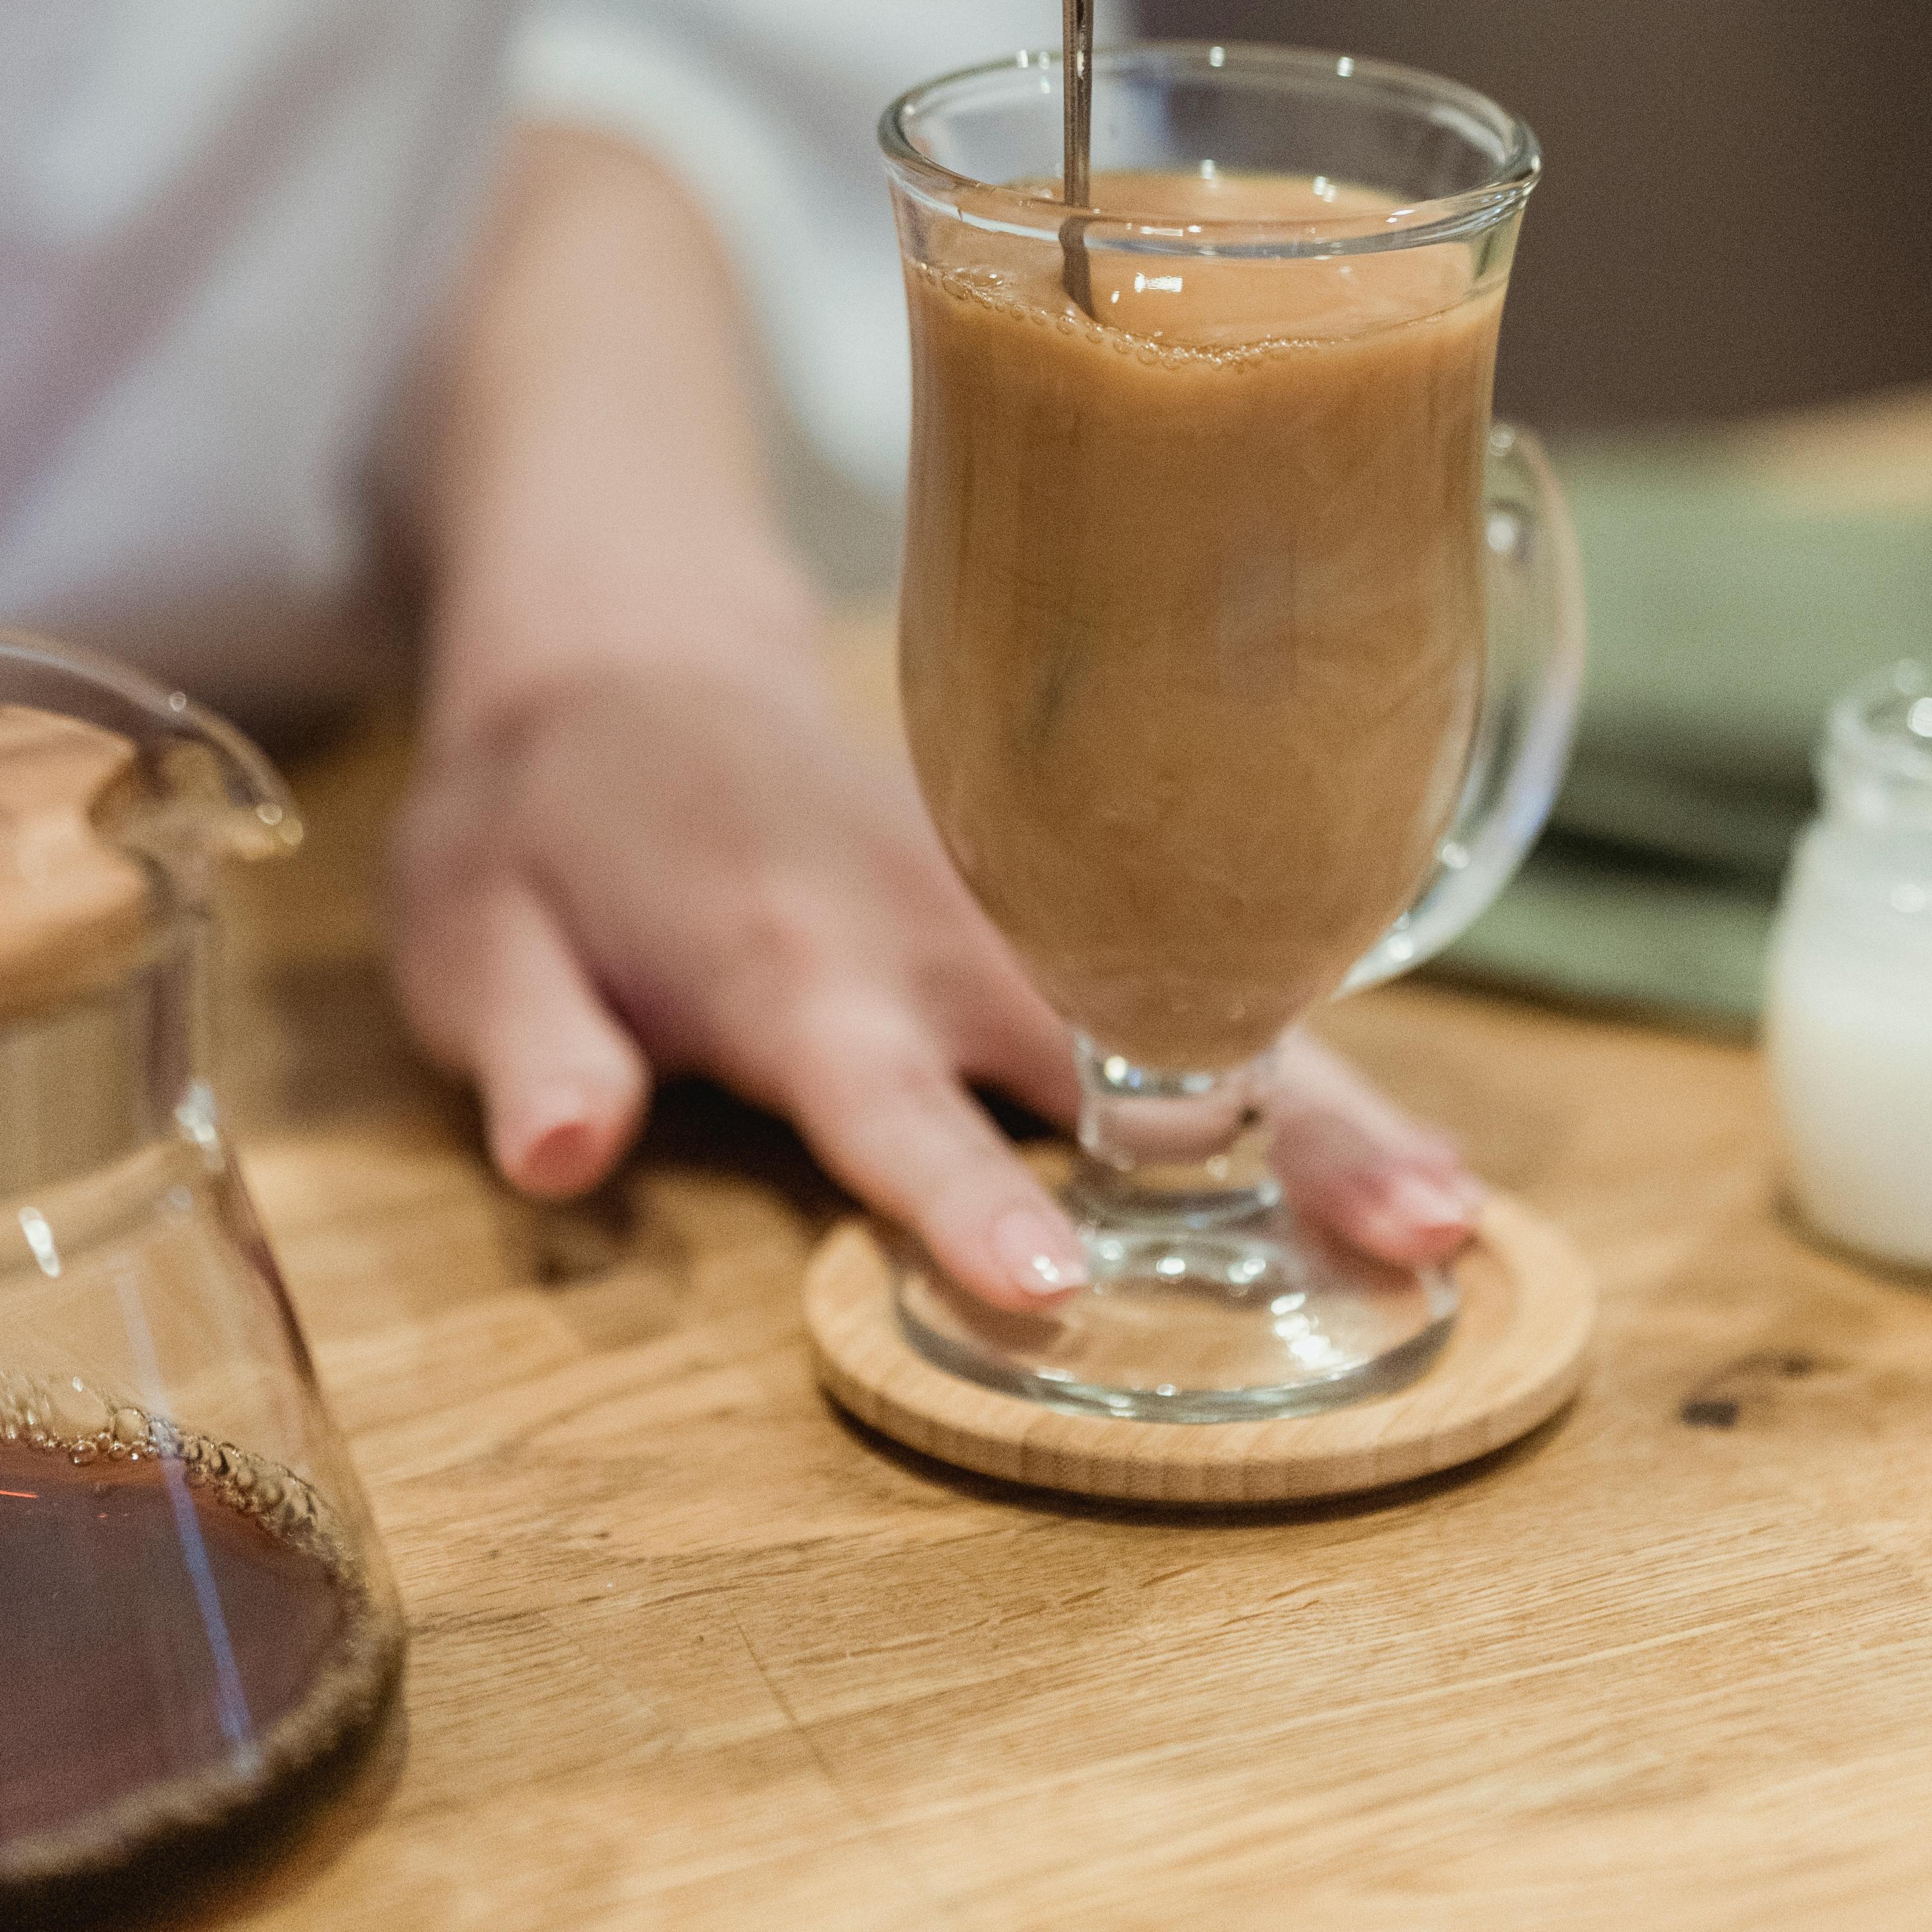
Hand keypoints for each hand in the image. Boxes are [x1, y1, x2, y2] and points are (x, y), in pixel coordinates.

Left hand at [386, 664, 1489, 1313]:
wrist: (630, 651)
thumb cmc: (544, 818)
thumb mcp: (470, 931)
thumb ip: (527, 1045)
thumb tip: (562, 1152)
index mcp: (793, 962)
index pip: (887, 1098)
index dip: (961, 1191)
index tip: (1056, 1280)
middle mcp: (940, 929)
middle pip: (1126, 1054)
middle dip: (1271, 1145)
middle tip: (1419, 1235)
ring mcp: (1020, 903)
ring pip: (1197, 1016)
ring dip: (1329, 1108)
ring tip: (1461, 1212)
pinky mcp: (1058, 893)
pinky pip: (1192, 983)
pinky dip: (1303, 1058)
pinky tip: (1412, 1151)